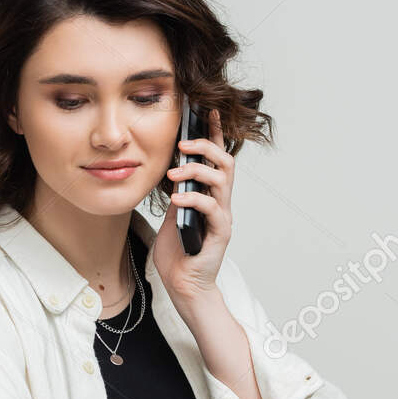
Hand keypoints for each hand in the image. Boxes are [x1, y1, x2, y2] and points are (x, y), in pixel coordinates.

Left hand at [156, 107, 234, 311]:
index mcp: (210, 196)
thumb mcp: (172, 216)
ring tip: (174, 174)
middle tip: (183, 143)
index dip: (214, 134)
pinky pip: (212, 207)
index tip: (208, 111)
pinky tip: (176, 199)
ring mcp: (223, 217)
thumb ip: (177, 194)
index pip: (216, 159)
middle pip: (225, 162)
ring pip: (222, 179)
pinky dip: (193, 198)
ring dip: (197, 170)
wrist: (184, 287)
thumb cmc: (178, 255)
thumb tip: (172, 171)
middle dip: (206, 146)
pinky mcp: (220, 233)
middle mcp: (221, 203)